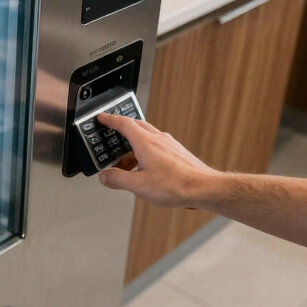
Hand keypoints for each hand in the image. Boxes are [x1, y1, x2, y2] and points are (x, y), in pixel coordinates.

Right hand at [96, 113, 220, 207]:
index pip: (124, 124)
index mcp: (146, 143)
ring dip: (134, 147)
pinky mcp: (177, 152)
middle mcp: (158, 139)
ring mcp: (170, 145)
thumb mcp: (138, 186)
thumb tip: (105, 176)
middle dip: (122, 132)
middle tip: (112, 140)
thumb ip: (118, 179)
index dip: (111, 119)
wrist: (204, 188)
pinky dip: (146, 153)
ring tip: (127, 164)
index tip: (102, 117)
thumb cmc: (176, 185)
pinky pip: (157, 147)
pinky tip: (146, 169)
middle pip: (136, 127)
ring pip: (147, 138)